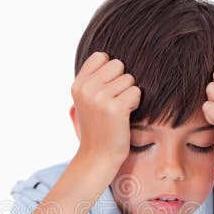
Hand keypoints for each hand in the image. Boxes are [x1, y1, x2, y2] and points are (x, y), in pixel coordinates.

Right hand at [70, 51, 140, 170]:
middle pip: (118, 65)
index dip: (110, 71)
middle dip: (121, 81)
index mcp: (78, 84)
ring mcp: (99, 97)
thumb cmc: (98, 127)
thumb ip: (95, 78)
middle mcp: (86, 88)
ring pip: (129, 78)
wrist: (98, 157)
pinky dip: (135, 103)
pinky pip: (136, 91)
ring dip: (129, 94)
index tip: (107, 90)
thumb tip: (115, 58)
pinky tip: (125, 116)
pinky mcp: (115, 108)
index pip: (101, 56)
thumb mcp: (87, 100)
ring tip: (118, 111)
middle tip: (114, 102)